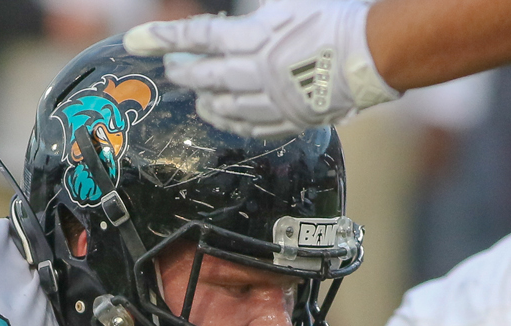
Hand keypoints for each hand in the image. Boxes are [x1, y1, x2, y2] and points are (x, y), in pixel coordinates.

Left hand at [124, 1, 398, 137]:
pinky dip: (233, 122)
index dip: (164, 37)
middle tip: (173, 68)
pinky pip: (252, 127)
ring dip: (206, 100)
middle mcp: (256, 71)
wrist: (374, 52)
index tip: (136, 40)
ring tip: (198, 96)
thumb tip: (226, 27)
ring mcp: (272, 100)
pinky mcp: (291, 119)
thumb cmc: (334, 17)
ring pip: (225, 106)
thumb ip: (253, 16)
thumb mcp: (288, 2)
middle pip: (206, 76)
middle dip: (184, 71)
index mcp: (254, 37)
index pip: (197, 36)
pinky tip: (226, 117)